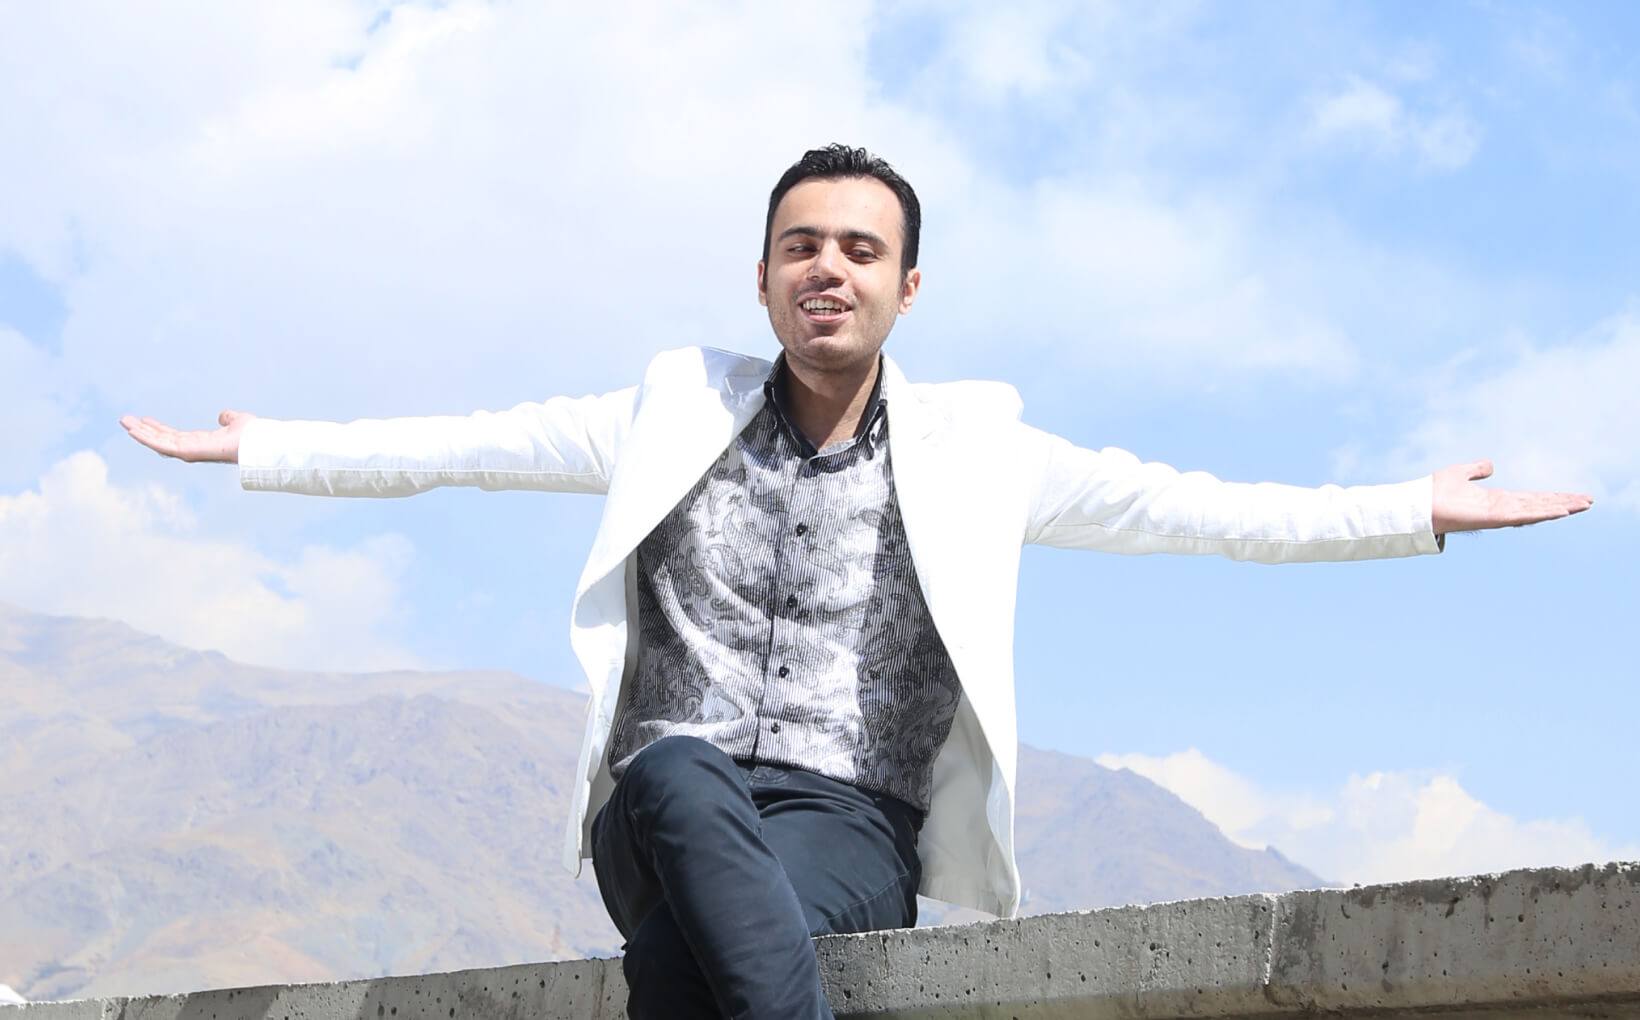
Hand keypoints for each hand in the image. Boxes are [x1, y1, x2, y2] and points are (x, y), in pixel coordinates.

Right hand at [119, 409, 255, 463]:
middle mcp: (195, 449)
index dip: (161, 429)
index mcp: (204, 442)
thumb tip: (223, 416)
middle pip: (164, 440)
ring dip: (141, 433)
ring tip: (124, 422)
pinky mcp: (190, 452)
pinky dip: (148, 439)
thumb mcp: (237, 421)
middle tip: (126, 420)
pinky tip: (133, 431)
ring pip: (160, 443)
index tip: (146, 420)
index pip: (176, 436)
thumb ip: (229, 419)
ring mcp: (192, 452)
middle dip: (145, 431)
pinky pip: (165, 446)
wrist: (260, 443)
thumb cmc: (254, 436)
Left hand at [1430, 459, 1592, 534]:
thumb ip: (1475, 469)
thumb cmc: (1435, 492)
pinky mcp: (1494, 517)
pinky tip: (1561, 510)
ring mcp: (1499, 514)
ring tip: (1583, 505)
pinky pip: (1523, 515)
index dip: (1552, 498)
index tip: (1572, 496)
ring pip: (1536, 510)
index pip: (1531, 499)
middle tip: (1589, 501)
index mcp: (1497, 500)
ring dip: (1560, 507)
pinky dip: (1542, 512)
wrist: (1419, 504)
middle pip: (1540, 505)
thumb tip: (1489, 465)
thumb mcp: (1460, 474)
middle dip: (1564, 503)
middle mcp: (1502, 509)